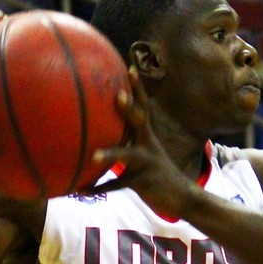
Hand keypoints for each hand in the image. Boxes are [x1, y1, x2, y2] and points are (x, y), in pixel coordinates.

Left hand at [92, 68, 198, 218]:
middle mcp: (148, 145)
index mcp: (147, 136)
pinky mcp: (142, 182)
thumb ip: (128, 141)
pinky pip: (118, 185)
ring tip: (94, 156)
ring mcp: (146, 164)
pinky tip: (80, 191)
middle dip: (130, 109)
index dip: (138, 88)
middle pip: (141, 122)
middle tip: (118, 95)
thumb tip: (101, 133)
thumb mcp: (146, 154)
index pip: (144, 107)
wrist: (182, 196)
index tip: (130, 67)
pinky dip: (99, 188)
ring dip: (111, 155)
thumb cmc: (158, 173)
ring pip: (128, 156)